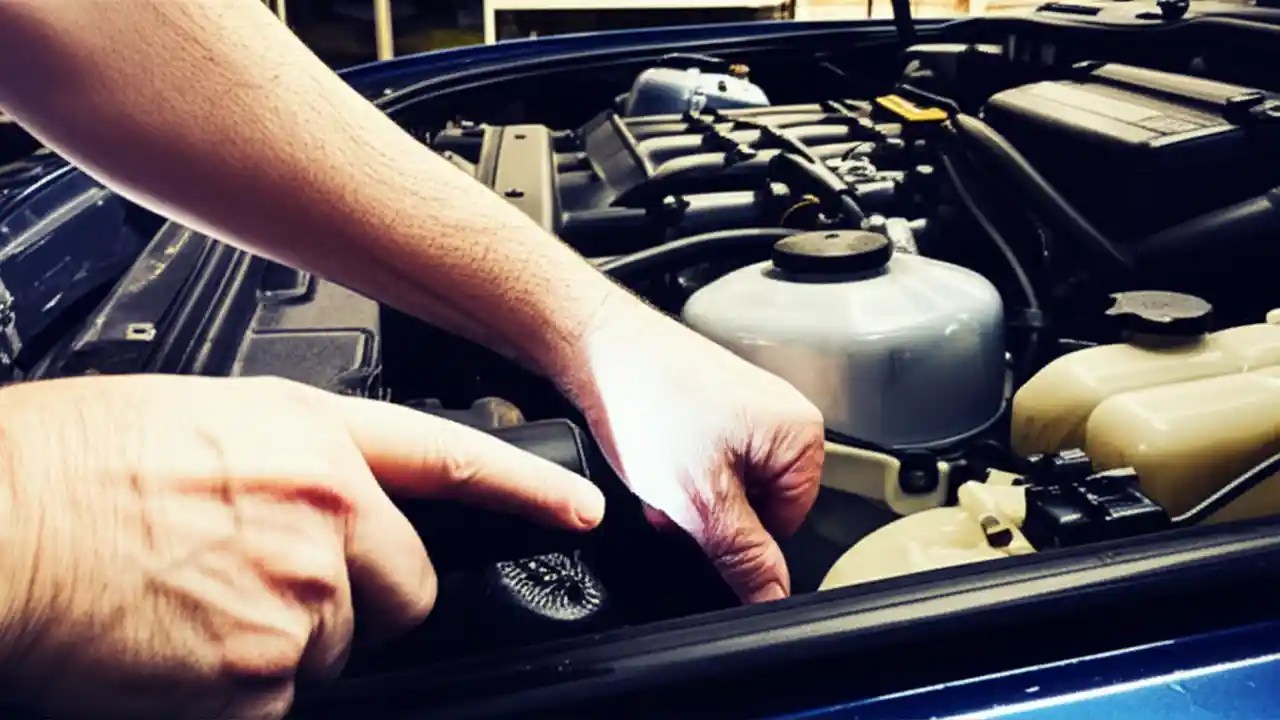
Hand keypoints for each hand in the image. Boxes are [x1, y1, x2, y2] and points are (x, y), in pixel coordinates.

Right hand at [0, 375, 602, 719]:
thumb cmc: (70, 467)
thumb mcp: (206, 424)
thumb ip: (294, 468)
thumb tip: (326, 511)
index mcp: (313, 439)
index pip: (454, 461)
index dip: (528, 487)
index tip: (581, 508)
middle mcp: (326, 514)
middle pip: (407, 587)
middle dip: (362, 603)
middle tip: (274, 591)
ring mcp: (300, 599)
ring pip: (336, 651)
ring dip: (284, 648)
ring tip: (196, 610)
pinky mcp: (260, 680)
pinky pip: (280, 703)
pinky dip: (236, 694)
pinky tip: (176, 654)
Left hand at [566, 296, 823, 603]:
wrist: (598, 348)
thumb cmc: (648, 401)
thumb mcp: (700, 500)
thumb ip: (743, 556)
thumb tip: (773, 598)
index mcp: (801, 437)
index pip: (787, 527)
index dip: (739, 534)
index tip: (701, 516)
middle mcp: (785, 418)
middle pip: (758, 508)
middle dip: (709, 514)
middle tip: (673, 493)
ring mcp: (750, 411)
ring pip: (728, 488)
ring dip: (688, 495)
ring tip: (658, 468)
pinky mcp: (718, 408)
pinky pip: (709, 463)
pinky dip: (679, 471)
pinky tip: (654, 453)